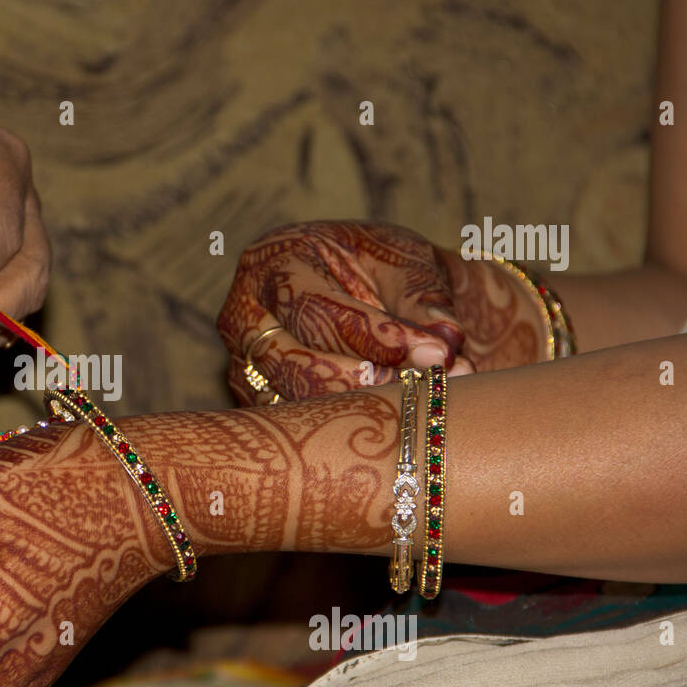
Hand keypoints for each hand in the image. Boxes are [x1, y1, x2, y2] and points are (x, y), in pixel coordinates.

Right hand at [217, 220, 548, 404]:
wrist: (370, 288)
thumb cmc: (384, 267)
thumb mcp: (408, 265)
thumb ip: (424, 302)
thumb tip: (444, 346)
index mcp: (277, 260)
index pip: (315, 308)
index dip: (376, 336)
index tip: (437, 354)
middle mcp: (246, 314)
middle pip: (294, 362)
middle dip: (365, 381)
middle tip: (426, 389)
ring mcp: (243, 362)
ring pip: (293, 403)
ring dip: (361, 409)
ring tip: (422, 403)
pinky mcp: (256, 400)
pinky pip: (298, 426)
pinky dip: (349, 426)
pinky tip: (396, 420)